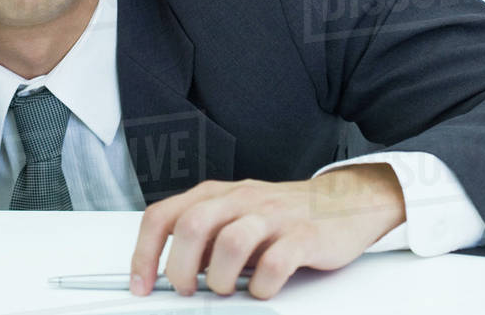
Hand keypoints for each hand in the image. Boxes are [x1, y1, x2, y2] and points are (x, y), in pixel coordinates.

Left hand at [129, 165, 405, 299]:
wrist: (343, 201)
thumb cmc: (281, 214)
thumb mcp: (234, 216)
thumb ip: (205, 237)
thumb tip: (170, 273)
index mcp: (216, 194)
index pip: (163, 216)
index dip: (145, 253)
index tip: (141, 284)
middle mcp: (240, 199)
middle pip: (192, 227)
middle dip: (181, 268)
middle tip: (188, 290)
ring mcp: (273, 215)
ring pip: (230, 243)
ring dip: (221, 279)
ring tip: (227, 289)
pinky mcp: (304, 235)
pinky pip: (276, 263)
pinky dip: (263, 285)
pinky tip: (263, 288)